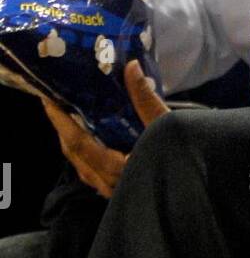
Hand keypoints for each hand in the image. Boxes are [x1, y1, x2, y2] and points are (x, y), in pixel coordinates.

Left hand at [42, 60, 168, 199]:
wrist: (194, 190)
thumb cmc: (181, 160)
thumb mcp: (164, 127)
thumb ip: (146, 100)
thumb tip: (131, 67)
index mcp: (114, 168)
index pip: (77, 142)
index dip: (59, 120)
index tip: (48, 98)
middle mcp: (107, 182)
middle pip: (73, 153)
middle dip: (61, 127)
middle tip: (55, 101)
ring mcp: (111, 189)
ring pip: (81, 163)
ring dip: (72, 139)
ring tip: (69, 116)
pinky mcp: (117, 189)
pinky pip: (91, 168)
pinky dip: (85, 150)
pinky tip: (91, 137)